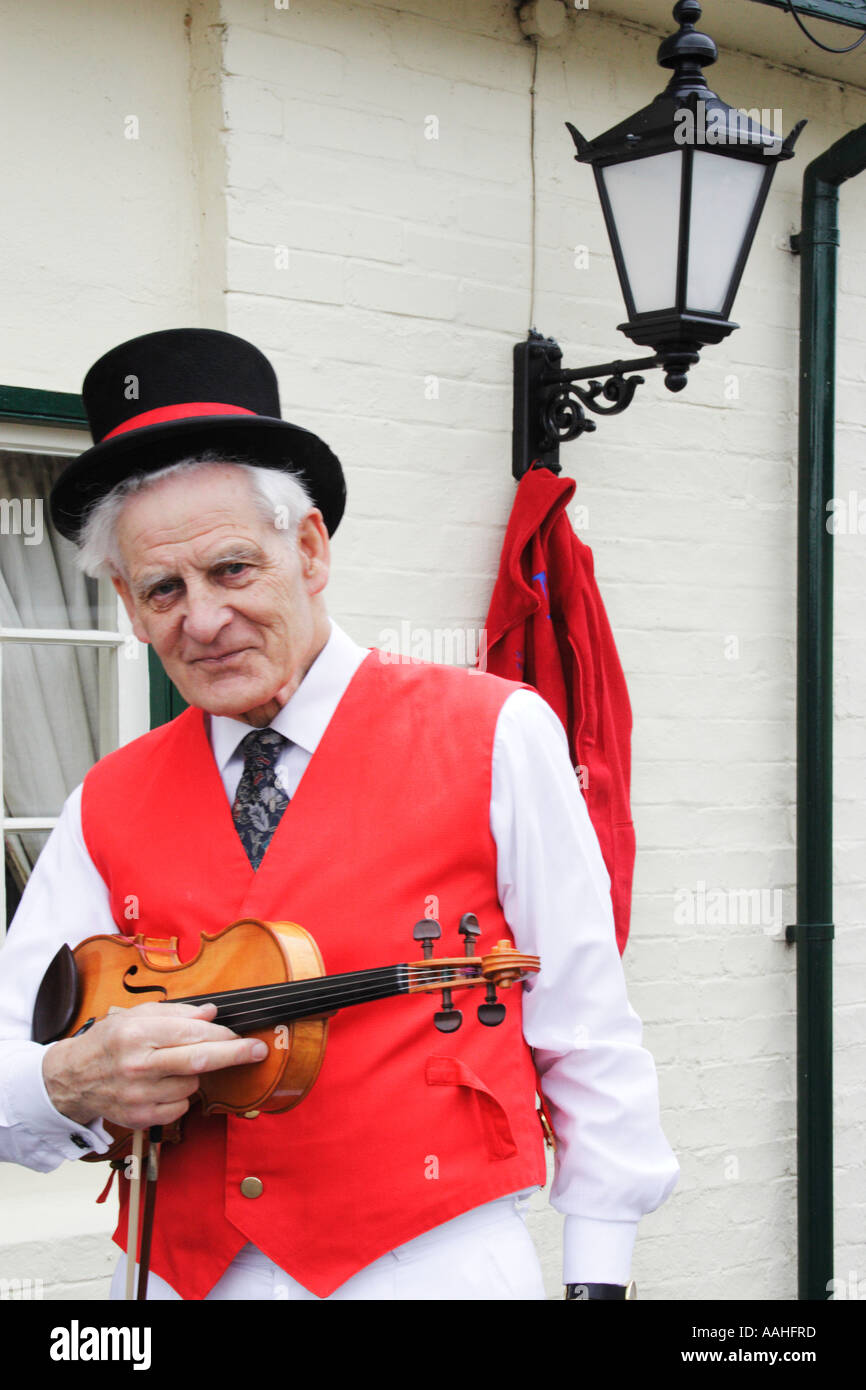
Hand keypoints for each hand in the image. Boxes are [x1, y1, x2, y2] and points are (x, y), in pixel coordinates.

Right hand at [41, 1001, 266, 1130]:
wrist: (73, 1079)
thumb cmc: (108, 1042)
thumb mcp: (135, 1015)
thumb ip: (176, 1013)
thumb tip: (212, 1014)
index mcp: (136, 1034)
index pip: (190, 1034)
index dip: (223, 1035)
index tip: (245, 1036)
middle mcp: (138, 1066)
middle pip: (198, 1061)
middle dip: (234, 1055)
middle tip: (258, 1050)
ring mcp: (139, 1096)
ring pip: (192, 1085)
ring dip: (196, 1074)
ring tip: (173, 1065)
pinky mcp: (141, 1118)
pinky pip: (180, 1107)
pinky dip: (182, 1096)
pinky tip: (164, 1084)